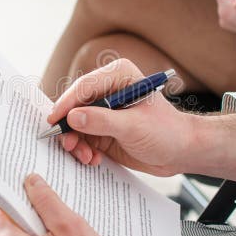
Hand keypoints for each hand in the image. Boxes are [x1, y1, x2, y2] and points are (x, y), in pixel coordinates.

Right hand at [48, 59, 196, 176]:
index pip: (84, 87)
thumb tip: (73, 117)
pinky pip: (82, 138)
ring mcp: (103, 110)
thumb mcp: (134, 127)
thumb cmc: (167, 132)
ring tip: (86, 157)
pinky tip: (95, 159)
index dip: (67, 104)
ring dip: (76, 143)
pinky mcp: (102, 128)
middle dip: (70, 128)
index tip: (55, 121)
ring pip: (75, 125)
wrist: (181, 151)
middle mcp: (108, 90)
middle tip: (69, 146)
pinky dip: (84, 150)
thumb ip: (102, 121)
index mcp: (118, 76)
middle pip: (74, 106)